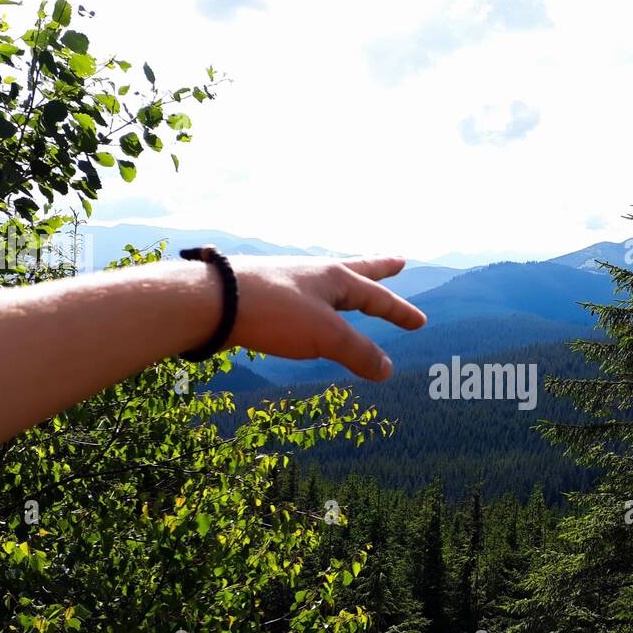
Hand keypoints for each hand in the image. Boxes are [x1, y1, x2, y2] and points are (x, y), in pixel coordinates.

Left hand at [227, 255, 426, 380]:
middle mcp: (314, 272)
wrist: (213, 300)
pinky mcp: (265, 291)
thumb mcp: (325, 336)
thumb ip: (359, 353)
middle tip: (398, 262)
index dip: (400, 313)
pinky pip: (302, 294)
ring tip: (351, 283)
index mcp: (335, 277)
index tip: (419, 322)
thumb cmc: (275, 312)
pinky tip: (306, 303)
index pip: (377, 296)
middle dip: (379, 269)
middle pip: (356, 270)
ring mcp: (288, 278)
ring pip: (326, 280)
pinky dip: (316, 298)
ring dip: (345, 283)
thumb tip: (387, 370)